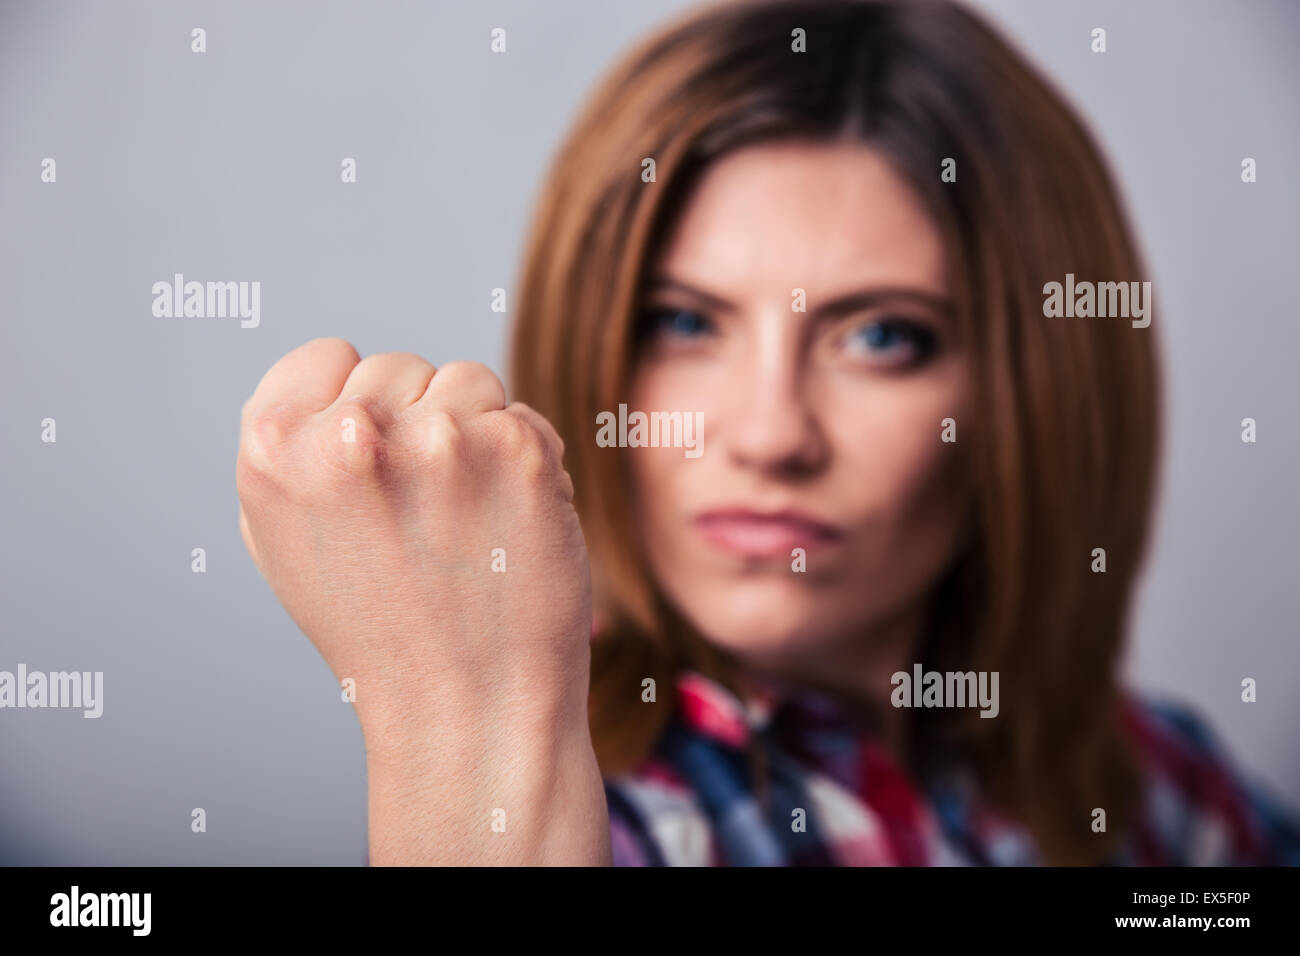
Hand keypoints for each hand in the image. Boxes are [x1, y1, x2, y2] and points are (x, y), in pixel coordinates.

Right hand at [236, 338, 608, 863]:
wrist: (467, 706)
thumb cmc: (377, 629)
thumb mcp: (282, 540)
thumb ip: (292, 449)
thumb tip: (330, 383)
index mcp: (274, 449)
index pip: (326, 357)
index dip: (353, 409)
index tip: (369, 469)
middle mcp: (351, 436)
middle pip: (399, 368)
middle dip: (414, 424)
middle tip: (420, 515)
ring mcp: (441, 439)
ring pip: (467, 382)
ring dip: (473, 435)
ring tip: (463, 520)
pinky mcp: (519, 449)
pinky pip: (522, 417)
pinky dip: (523, 462)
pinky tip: (507, 524)